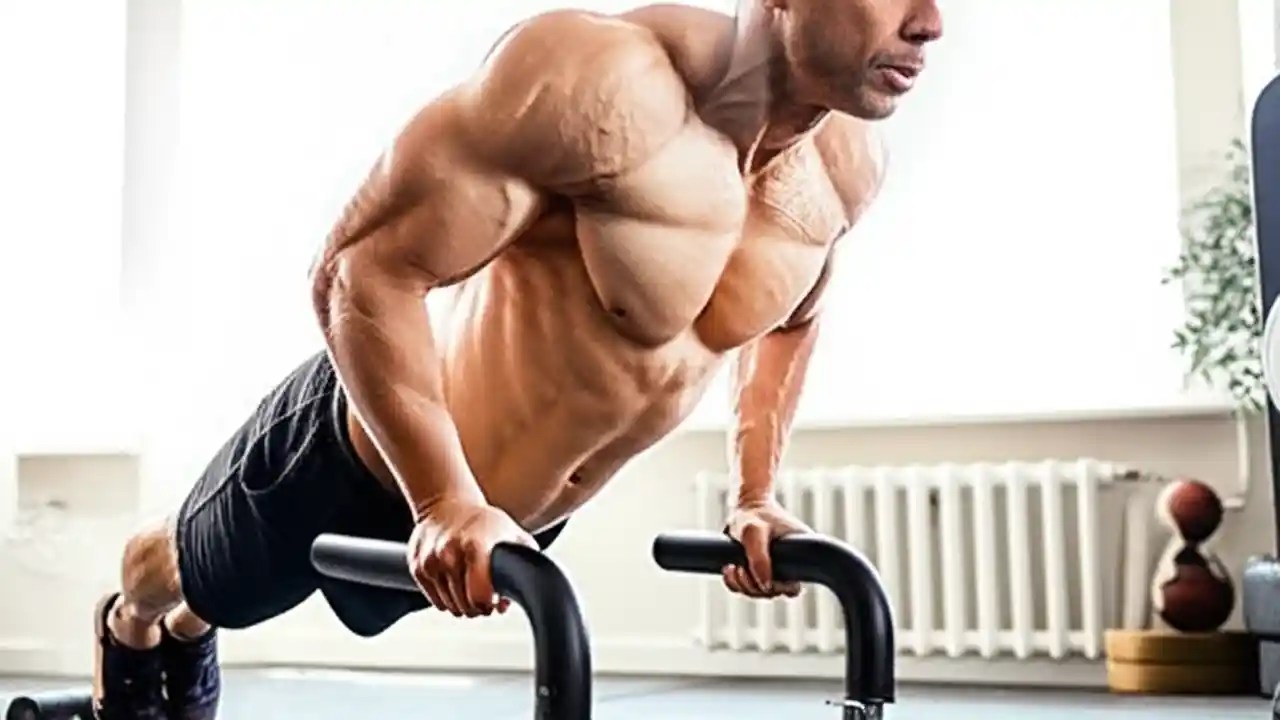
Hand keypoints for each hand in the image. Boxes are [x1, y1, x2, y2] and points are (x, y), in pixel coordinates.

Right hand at [407, 498, 537, 617]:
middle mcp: (450, 554)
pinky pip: (436, 601)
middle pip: (465, 606)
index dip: (489, 604)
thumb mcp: (512, 534)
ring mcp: (431, 561)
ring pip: (450, 607)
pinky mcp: (417, 567)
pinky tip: (455, 581)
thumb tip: (508, 601)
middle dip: (478, 607)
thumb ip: (521, 565)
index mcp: (476, 547)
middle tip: (484, 594)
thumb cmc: (483, 521)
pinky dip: (446, 598)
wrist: (446, 503)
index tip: (493, 600)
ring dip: (462, 603)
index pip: (479, 596)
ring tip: (469, 585)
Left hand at [722, 499, 812, 598]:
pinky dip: (734, 582)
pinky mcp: (756, 571)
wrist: (744, 509)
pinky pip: (744, 588)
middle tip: (741, 567)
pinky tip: (730, 568)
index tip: (761, 575)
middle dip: (752, 585)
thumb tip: (766, 586)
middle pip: (772, 593)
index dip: (776, 587)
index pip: (792, 588)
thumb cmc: (754, 515)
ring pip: (757, 592)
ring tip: (733, 566)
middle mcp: (787, 567)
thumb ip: (759, 558)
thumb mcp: (754, 532)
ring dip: (742, 583)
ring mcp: (771, 570)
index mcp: (799, 557)